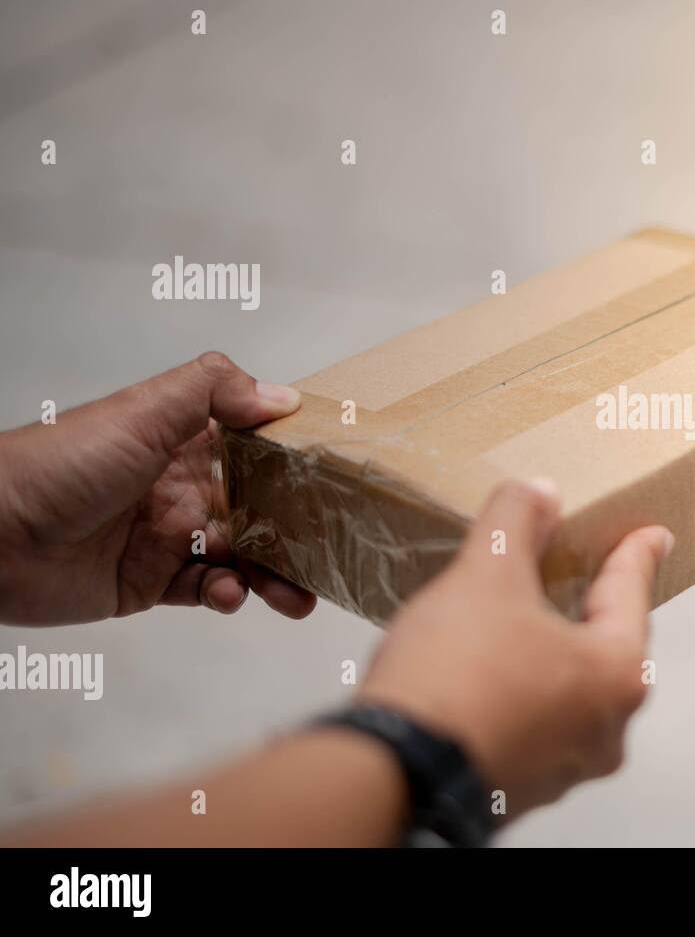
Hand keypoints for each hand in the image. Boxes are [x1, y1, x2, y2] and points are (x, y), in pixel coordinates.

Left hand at [0, 351, 315, 624]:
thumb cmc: (63, 463)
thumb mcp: (143, 410)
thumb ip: (215, 391)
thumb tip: (286, 396)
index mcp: (183, 439)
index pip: (255, 443)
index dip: (295, 455)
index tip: (340, 471)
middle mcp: (182, 485)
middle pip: (260, 505)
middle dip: (299, 526)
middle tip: (336, 546)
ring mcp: (168, 535)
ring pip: (243, 555)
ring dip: (275, 573)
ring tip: (301, 595)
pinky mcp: (150, 582)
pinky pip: (205, 589)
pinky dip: (226, 594)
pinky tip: (229, 593)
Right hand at [359, 480, 672, 817]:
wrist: (393, 772)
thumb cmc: (455, 678)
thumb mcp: (486, 575)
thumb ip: (516, 524)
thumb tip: (536, 493)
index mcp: (617, 673)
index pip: (632, 594)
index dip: (636, 556)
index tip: (653, 538)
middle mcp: (604, 729)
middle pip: (607, 649)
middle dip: (591, 610)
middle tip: (585, 578)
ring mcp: (563, 768)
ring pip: (568, 694)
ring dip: (548, 658)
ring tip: (520, 626)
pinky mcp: (519, 789)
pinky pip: (531, 728)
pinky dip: (517, 697)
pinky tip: (484, 678)